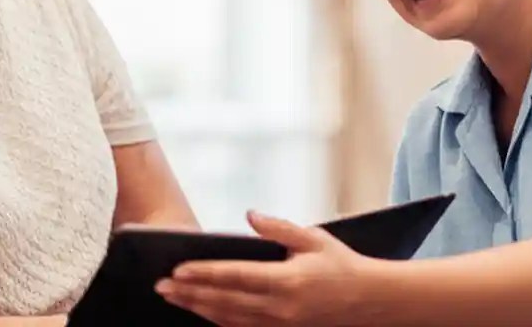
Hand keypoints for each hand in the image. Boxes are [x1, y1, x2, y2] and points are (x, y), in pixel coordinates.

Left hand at [155, 211, 376, 326]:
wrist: (372, 302)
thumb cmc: (342, 265)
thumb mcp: (313, 238)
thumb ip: (278, 227)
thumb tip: (249, 215)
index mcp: (288, 281)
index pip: (235, 277)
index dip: (204, 274)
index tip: (178, 270)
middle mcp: (281, 308)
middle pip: (224, 301)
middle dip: (190, 294)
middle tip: (160, 286)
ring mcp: (281, 324)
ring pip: (229, 319)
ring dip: (198, 308)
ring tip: (173, 298)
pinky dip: (219, 321)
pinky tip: (202, 313)